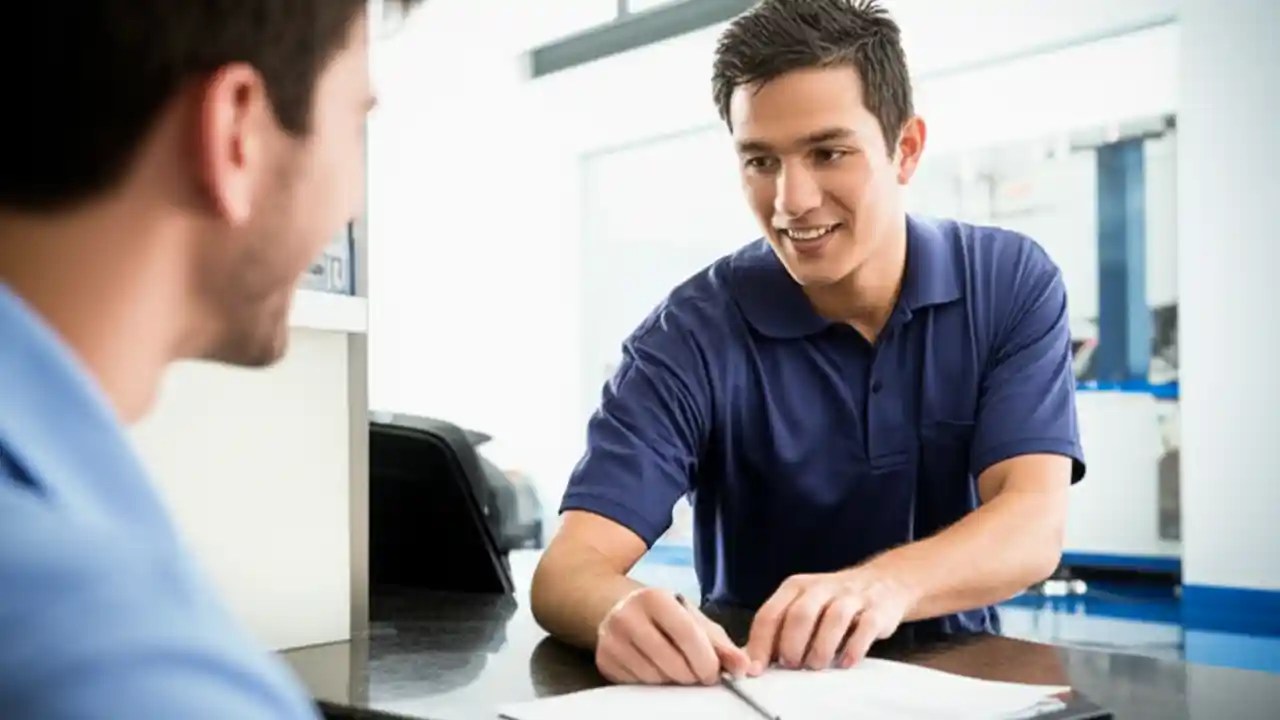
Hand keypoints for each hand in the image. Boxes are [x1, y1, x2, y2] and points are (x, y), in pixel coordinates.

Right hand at [596, 587, 751, 684]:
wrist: (618, 609)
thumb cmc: (664, 616)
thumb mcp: (693, 619)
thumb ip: (720, 643)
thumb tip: (744, 667)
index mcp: (654, 597)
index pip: (686, 634)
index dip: (706, 660)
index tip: (714, 673)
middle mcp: (627, 616)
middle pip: (672, 663)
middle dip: (692, 675)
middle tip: (697, 672)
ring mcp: (612, 640)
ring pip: (656, 678)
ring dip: (673, 681)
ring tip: (675, 666)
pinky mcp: (604, 661)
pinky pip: (639, 685)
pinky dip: (654, 683)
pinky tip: (656, 668)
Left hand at [745, 567, 914, 672]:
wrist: (883, 582)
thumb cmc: (833, 601)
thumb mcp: (802, 605)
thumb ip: (779, 628)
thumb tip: (752, 659)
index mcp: (796, 587)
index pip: (770, 613)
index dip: (761, 643)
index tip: (757, 668)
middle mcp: (822, 587)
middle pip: (800, 615)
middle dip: (792, 645)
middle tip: (791, 665)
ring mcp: (851, 597)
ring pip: (833, 619)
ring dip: (821, 648)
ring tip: (816, 665)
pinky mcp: (876, 609)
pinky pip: (865, 627)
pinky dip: (853, 648)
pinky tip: (845, 662)